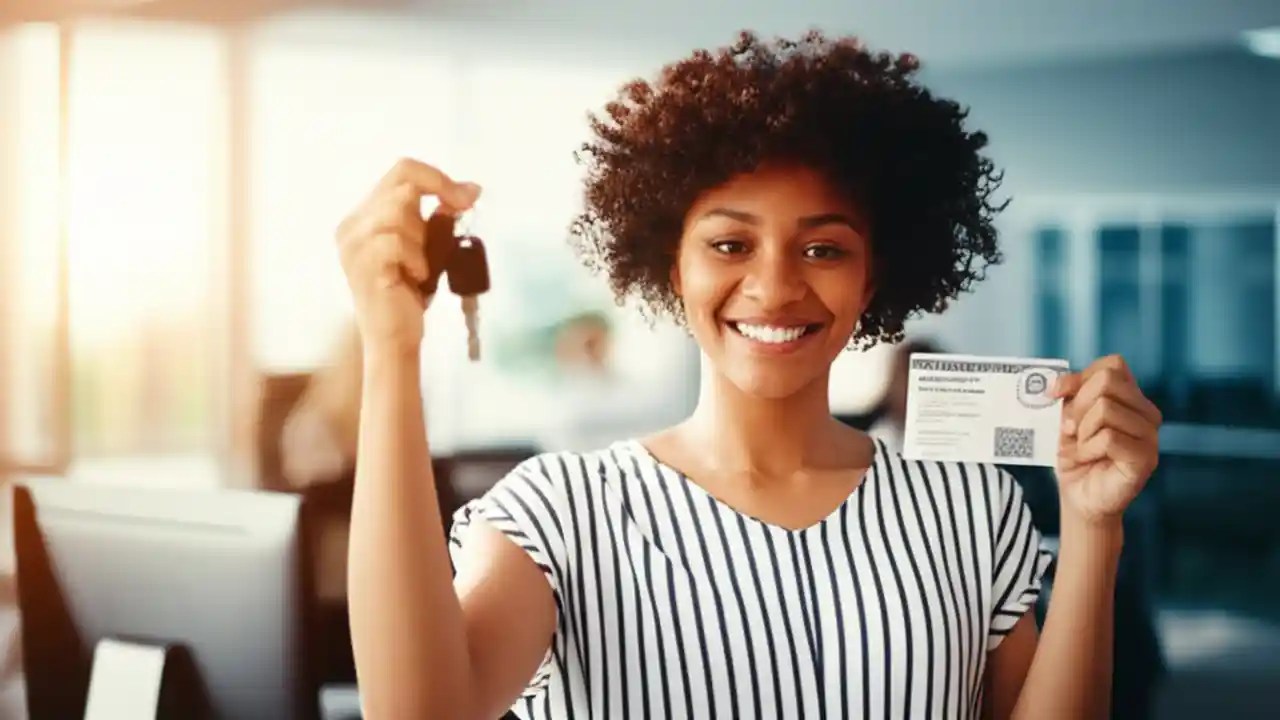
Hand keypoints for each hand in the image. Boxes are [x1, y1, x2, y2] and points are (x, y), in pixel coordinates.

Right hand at [335, 158, 480, 353]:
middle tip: (448, 233)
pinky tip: (416, 277)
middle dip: (433, 208)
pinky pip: (395, 242)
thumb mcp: (427, 246)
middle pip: (401, 185)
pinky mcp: (361, 264)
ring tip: (420, 266)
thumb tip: (470, 189)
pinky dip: (415, 258)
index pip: (402, 171)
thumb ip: (437, 217)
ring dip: (421, 238)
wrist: (394, 338)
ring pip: (397, 210)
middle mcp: (352, 225)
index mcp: (365, 216)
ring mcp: (352, 244)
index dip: (439, 178)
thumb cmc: (408, 294)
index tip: (469, 196)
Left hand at [1051, 355, 1162, 526]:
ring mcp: (1150, 436)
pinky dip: (1088, 449)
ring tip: (1084, 448)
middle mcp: (1147, 413)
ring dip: (1082, 432)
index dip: (1079, 378)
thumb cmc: (1075, 454)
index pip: (1112, 365)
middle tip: (1072, 431)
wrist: (1079, 496)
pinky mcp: (1145, 459)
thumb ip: (1068, 394)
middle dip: (1078, 405)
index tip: (1056, 397)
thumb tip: (1056, 385)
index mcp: (1132, 398)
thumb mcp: (1066, 416)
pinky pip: (1108, 437)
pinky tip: (1090, 460)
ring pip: (1106, 409)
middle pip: (1107, 381)